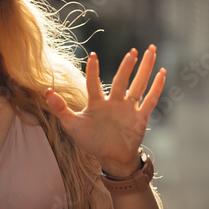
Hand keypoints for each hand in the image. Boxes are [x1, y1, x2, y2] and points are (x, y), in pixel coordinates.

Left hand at [45, 45, 165, 177]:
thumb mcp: (72, 126)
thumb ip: (60, 109)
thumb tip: (46, 91)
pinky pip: (150, 100)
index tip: (93, 56)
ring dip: (145, 69)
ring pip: (139, 85)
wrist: (111, 158)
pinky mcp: (140, 117)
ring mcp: (128, 108)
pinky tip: (161, 73)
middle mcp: (114, 102)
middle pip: (122, 80)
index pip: (94, 83)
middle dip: (127, 66)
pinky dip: (156, 87)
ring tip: (151, 50)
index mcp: (97, 103)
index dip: (93, 71)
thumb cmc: (90, 141)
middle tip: (132, 51)